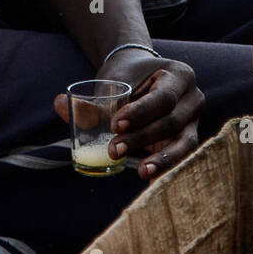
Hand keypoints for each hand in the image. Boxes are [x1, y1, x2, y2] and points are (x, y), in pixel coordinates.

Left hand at [55, 48, 203, 180]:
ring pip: (182, 142)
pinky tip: (151, 178)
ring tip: (140, 171)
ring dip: (159, 158)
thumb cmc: (127, 76)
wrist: (142, 76)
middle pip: (170, 121)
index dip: (140, 113)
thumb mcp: (112, 83)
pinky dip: (167, 166)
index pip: (163, 98)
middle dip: (141, 137)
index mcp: (179, 75)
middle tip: (113, 149)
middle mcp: (193, 98)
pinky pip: (182, 156)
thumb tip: (59, 103)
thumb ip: (90, 100)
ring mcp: (194, 121)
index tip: (115, 124)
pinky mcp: (188, 139)